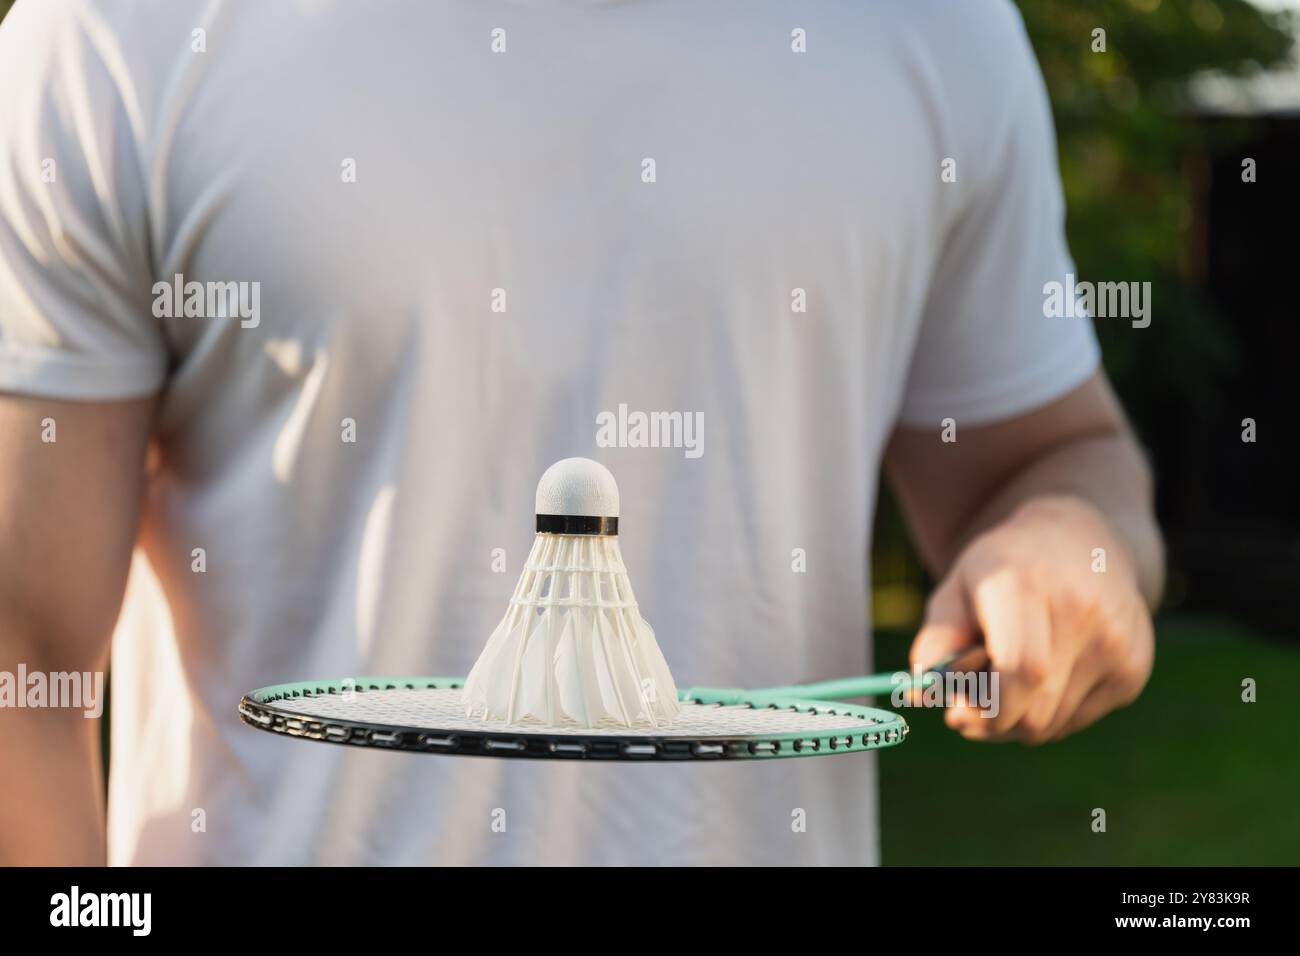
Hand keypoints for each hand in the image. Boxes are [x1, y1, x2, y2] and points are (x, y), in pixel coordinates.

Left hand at [909, 495, 1154, 742]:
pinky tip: (1045, 673)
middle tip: (970, 703)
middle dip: (992, 721)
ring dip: (1018, 718)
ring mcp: (1118, 642)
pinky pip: (1076, 721)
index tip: (958, 711)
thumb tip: (924, 695)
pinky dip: (1049, 713)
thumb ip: (936, 642)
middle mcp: (1083, 613)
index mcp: (1030, 586)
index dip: (987, 708)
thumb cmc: (1003, 570)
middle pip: (1034, 711)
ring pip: (1053, 725)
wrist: (1080, 542)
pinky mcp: (1135, 667)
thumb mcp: (956, 589)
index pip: (1021, 670)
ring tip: (1006, 679)